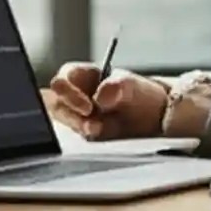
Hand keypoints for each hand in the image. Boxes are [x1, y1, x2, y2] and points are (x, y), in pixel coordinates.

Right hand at [48, 63, 167, 139]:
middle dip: (71, 115)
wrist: (153, 117)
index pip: (63, 79)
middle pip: (57, 102)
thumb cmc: (140, 94)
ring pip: (65, 121)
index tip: (87, 105)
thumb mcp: (132, 85)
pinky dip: (88, 135)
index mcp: (83, 75)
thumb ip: (117, 86)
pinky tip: (102, 132)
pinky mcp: (84, 131)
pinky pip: (77, 135)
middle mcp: (75, 94)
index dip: (68, 91)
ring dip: (79, 126)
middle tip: (91, 122)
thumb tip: (101, 96)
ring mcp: (78, 114)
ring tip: (100, 128)